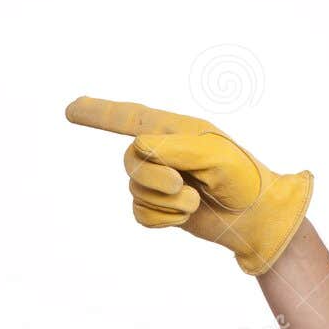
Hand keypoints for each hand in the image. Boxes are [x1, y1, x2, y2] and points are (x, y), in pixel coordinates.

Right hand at [65, 96, 312, 274]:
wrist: (258, 218)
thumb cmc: (243, 179)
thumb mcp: (214, 155)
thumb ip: (173, 147)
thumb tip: (138, 149)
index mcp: (176, 130)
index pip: (129, 117)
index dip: (98, 113)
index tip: (70, 109)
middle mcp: (164, 152)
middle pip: (130, 161)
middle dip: (154, 177)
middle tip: (184, 185)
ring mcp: (161, 181)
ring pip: (135, 190)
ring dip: (166, 201)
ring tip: (196, 200)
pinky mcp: (162, 208)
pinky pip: (141, 214)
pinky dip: (164, 218)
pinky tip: (186, 215)